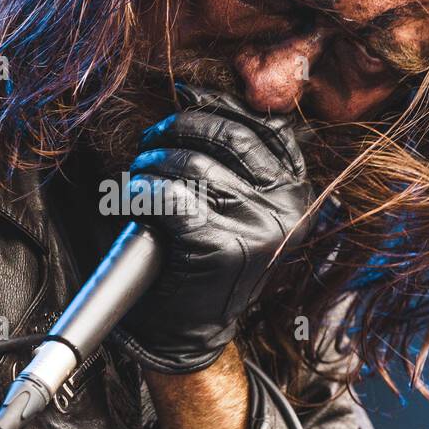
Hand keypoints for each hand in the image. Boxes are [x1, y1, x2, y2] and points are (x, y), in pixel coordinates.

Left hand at [112, 84, 314, 373]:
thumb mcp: (238, 206)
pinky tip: (132, 200)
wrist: (189, 334)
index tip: (184, 93)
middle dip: (178, 128)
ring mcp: (258, 228)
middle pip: (227, 135)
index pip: (264, 124)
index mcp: (297, 190)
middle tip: (149, 142)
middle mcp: (288, 207)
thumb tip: (200, 94)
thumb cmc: (203, 262)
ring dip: (152, 163)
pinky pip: (171, 197)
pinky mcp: (221, 247)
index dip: (218, 103)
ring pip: (194, 165)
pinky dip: (141, 192)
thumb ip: (237, 158)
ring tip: (138, 177)